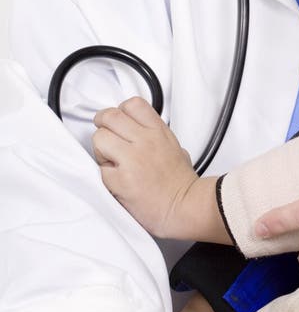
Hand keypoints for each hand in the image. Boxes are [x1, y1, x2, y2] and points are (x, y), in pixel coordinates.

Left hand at [93, 96, 200, 238]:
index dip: (120, 111)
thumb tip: (137, 132)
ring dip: (100, 150)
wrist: (185, 207)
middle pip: (110, 116)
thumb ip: (154, 135)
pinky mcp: (120, 180)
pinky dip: (104, 175)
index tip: (117, 122)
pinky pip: (100, 169)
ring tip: (110, 161)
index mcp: (158, 131)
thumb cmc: (181, 183)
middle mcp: (145, 140)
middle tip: (104, 137)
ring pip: (99, 138)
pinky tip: (115, 180)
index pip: (132, 104)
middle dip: (102, 125)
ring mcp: (132, 159)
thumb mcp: (175, 147)